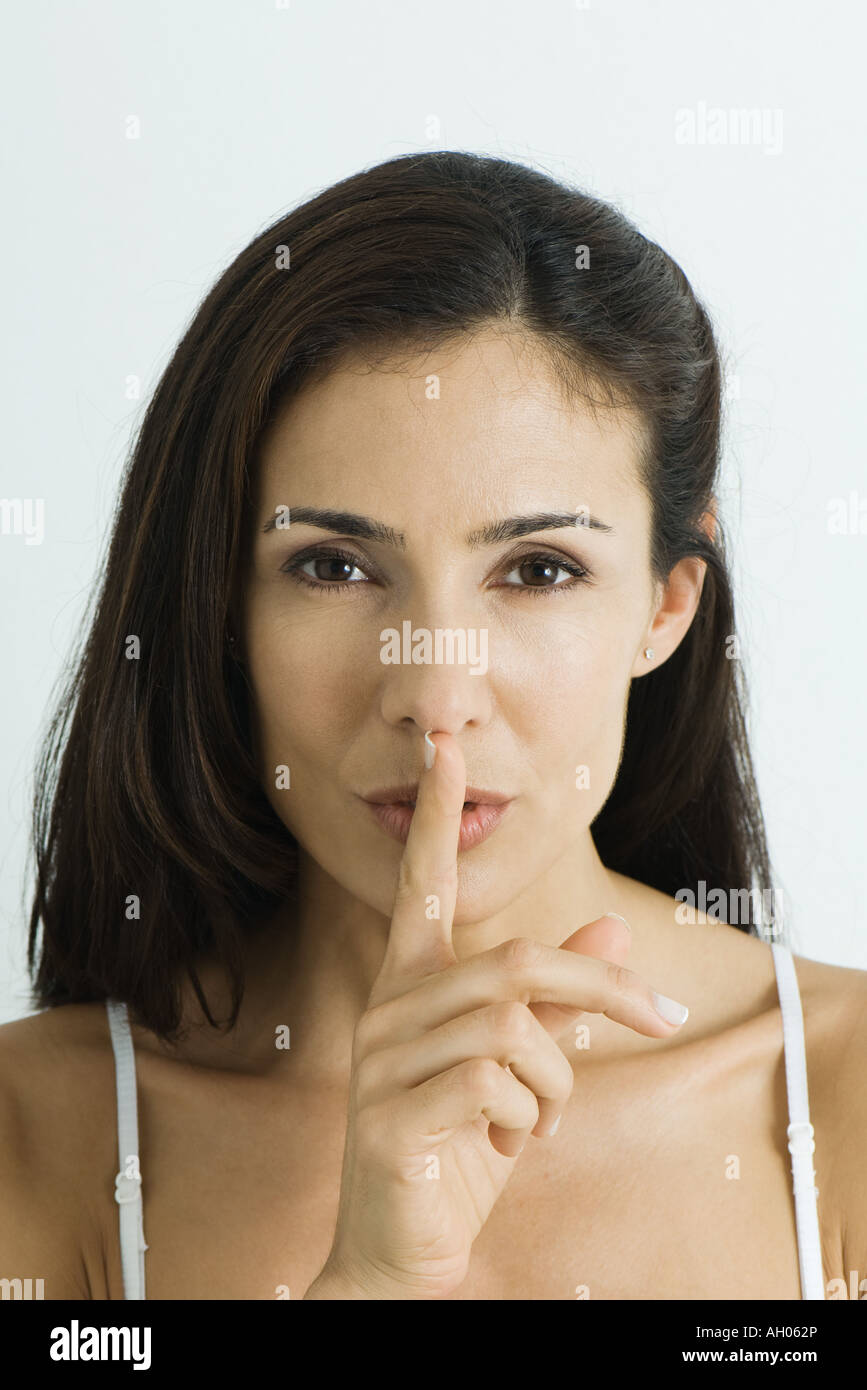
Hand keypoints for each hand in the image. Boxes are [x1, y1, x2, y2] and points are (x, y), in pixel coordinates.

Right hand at [312, 731, 687, 1299]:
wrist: (400, 1246)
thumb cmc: (460, 1146)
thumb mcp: (524, 1067)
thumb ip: (559, 998)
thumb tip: (610, 928)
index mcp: (414, 986)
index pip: (425, 885)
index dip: (439, 816)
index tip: (444, 745)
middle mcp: (390, 1009)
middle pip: (516, 963)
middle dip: (604, 990)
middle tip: (659, 1019)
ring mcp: (383, 1062)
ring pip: (514, 1028)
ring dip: (556, 1080)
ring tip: (534, 1119)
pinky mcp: (389, 1116)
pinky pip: (494, 1085)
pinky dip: (526, 1117)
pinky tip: (502, 1144)